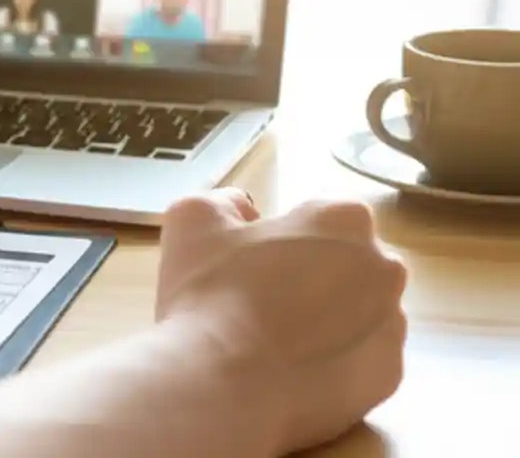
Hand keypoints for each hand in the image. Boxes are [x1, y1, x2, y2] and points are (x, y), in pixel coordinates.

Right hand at [158, 189, 407, 454]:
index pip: (319, 217)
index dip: (281, 239)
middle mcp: (385, 266)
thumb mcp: (192, 218)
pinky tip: (293, 371)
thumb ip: (225, 201)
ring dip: (328, 320)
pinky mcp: (390, 376)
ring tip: (275, 342)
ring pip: (361, 313)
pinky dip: (335, 364)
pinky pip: (363, 361)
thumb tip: (243, 211)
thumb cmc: (210, 293)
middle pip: (348, 264)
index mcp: (344, 218)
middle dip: (314, 277)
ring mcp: (393, 325)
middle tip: (261, 302)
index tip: (251, 264)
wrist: (222, 385)